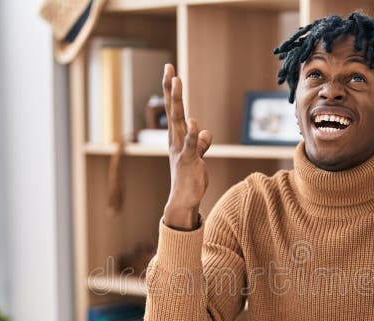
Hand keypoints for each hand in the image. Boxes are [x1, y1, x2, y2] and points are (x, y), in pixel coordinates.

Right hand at [162, 64, 212, 229]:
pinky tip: (193, 122)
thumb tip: (205, 132)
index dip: (172, 90)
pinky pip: (190, 144)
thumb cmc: (189, 176)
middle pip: (173, 109)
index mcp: (177, 136)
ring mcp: (181, 149)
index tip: (170, 71)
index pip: (174, 109)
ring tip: (177, 81)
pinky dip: (192, 133)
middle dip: (171, 87)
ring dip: (178, 100)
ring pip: (179, 120)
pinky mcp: (189, 160)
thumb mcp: (197, 155)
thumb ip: (200, 142)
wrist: (184, 199)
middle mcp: (175, 139)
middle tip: (168, 67)